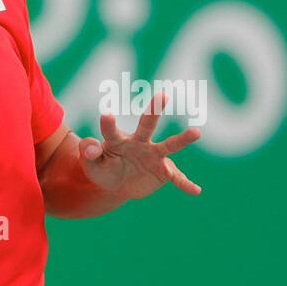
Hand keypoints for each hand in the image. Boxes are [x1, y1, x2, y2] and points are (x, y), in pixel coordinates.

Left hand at [79, 90, 201, 198]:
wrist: (120, 185)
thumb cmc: (105, 169)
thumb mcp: (93, 166)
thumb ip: (89, 154)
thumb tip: (91, 147)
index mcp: (118, 140)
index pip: (111, 130)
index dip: (108, 124)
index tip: (106, 115)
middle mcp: (139, 143)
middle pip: (146, 125)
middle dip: (154, 110)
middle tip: (162, 95)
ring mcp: (154, 156)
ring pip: (169, 145)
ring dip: (183, 139)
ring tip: (197, 132)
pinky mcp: (164, 171)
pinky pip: (176, 178)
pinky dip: (185, 184)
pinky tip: (196, 190)